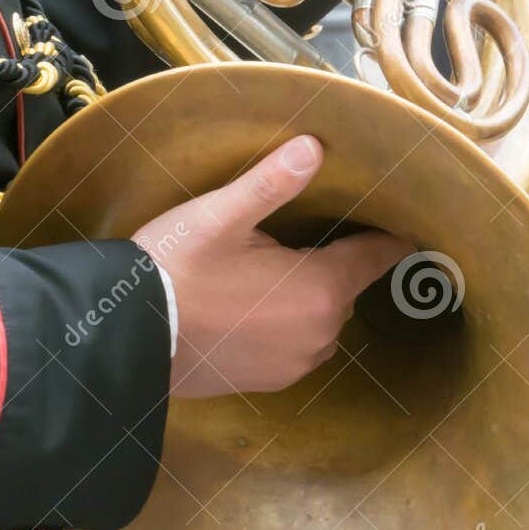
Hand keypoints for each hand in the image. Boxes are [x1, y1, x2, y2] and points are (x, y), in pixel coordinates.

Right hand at [134, 136, 412, 397]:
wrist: (128, 337)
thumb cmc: (176, 270)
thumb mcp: (219, 215)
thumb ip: (271, 183)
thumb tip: (313, 147)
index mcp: (321, 289)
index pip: (377, 256)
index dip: (388, 236)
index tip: (400, 223)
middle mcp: (320, 334)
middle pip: (342, 288)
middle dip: (326, 265)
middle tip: (290, 242)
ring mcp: (295, 364)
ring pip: (317, 319)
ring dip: (301, 299)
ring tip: (260, 277)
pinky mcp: (268, 382)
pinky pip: (292, 346)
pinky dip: (279, 328)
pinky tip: (244, 310)